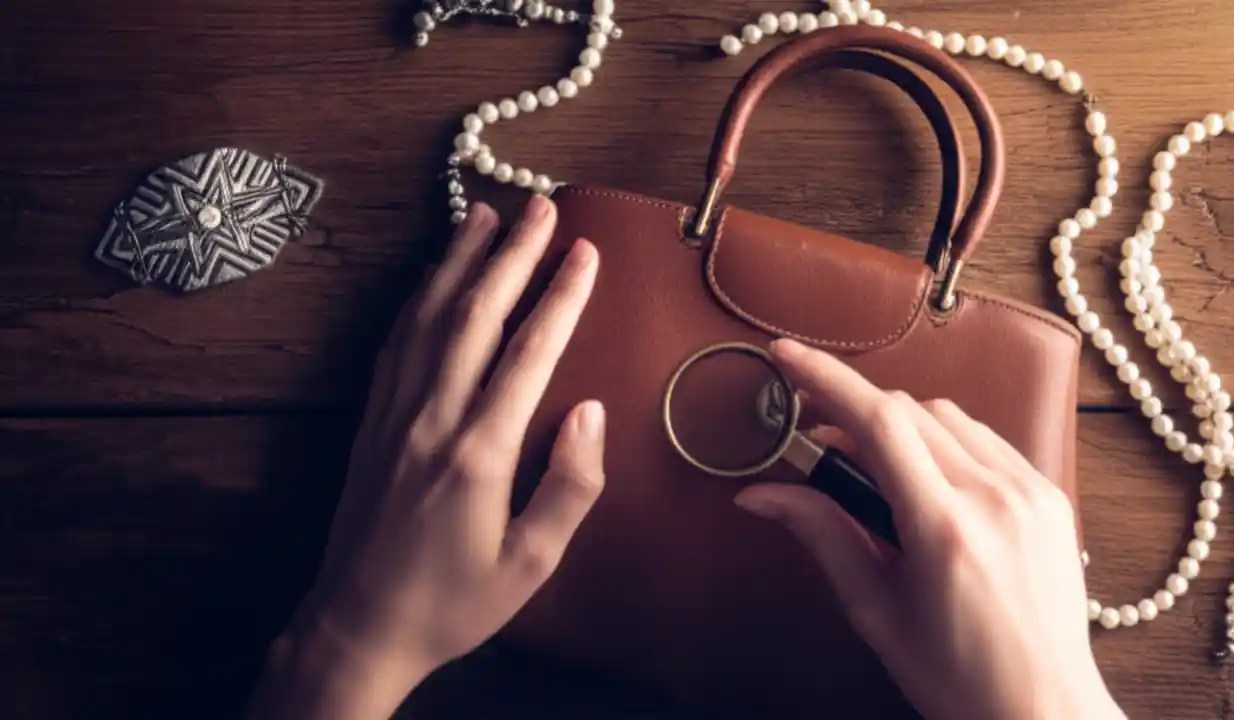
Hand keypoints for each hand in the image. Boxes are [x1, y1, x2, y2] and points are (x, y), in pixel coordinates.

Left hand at [248, 197, 605, 719]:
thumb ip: (568, 488)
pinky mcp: (369, 422)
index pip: (528, 352)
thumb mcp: (530, 564)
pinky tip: (431, 276)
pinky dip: (416, 299)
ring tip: (483, 214)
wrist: (359, 627)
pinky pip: (394, 343)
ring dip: (457, 262)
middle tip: (538, 205)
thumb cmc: (454, 602)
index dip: (560, 295)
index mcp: (478, 452)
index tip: (584, 251)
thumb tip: (590, 412)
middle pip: (474, 316)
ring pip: (427, 318)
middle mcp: (431, 419)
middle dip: (510, 254)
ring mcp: (393, 415)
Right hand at [735, 340, 1123, 719]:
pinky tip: (924, 476)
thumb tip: (759, 493)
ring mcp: (1031, 492)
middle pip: (910, 410)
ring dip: (901, 423)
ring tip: (870, 468)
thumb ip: (821, 536)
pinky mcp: (1051, 497)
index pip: (879, 422)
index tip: (786, 357)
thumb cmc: (957, 678)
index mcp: (945, 528)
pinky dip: (945, 440)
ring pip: (950, 416)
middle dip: (854, 413)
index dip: (826, 379)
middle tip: (816, 447)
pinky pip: (987, 439)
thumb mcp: (875, 611)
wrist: (1047, 713)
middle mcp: (995, 497)